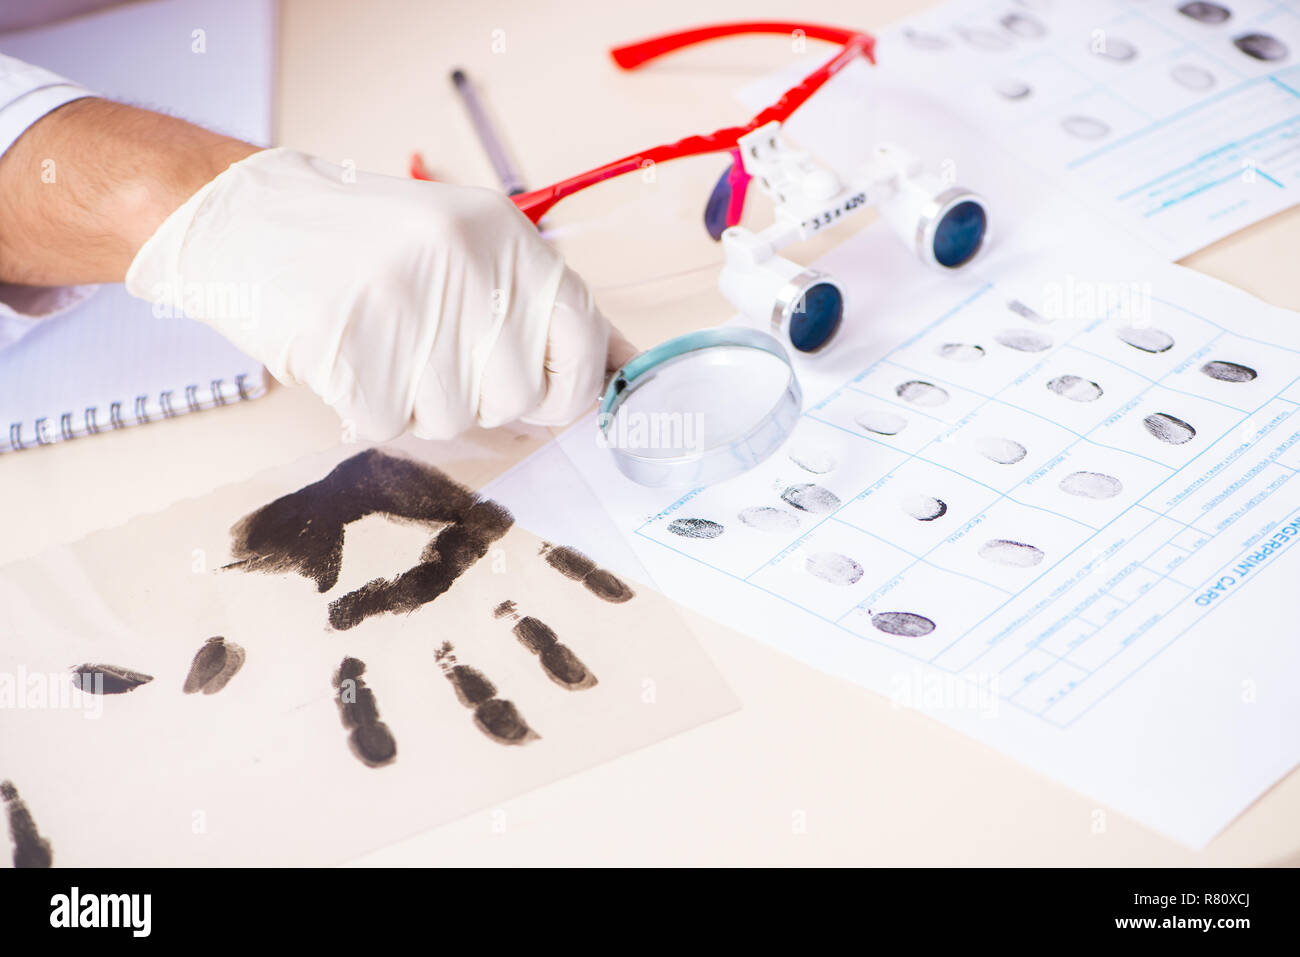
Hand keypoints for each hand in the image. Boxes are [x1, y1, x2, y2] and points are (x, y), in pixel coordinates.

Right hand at [126, 148, 632, 439]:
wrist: (248, 219)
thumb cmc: (367, 245)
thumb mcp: (472, 248)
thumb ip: (544, 309)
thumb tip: (622, 373)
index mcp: (506, 237)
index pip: (584, 339)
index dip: (576, 388)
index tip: (554, 401)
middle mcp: (466, 264)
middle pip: (520, 397)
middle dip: (485, 400)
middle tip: (437, 359)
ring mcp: (406, 303)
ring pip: (456, 420)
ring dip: (421, 403)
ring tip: (386, 345)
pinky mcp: (349, 346)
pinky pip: (392, 426)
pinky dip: (370, 409)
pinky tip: (351, 358)